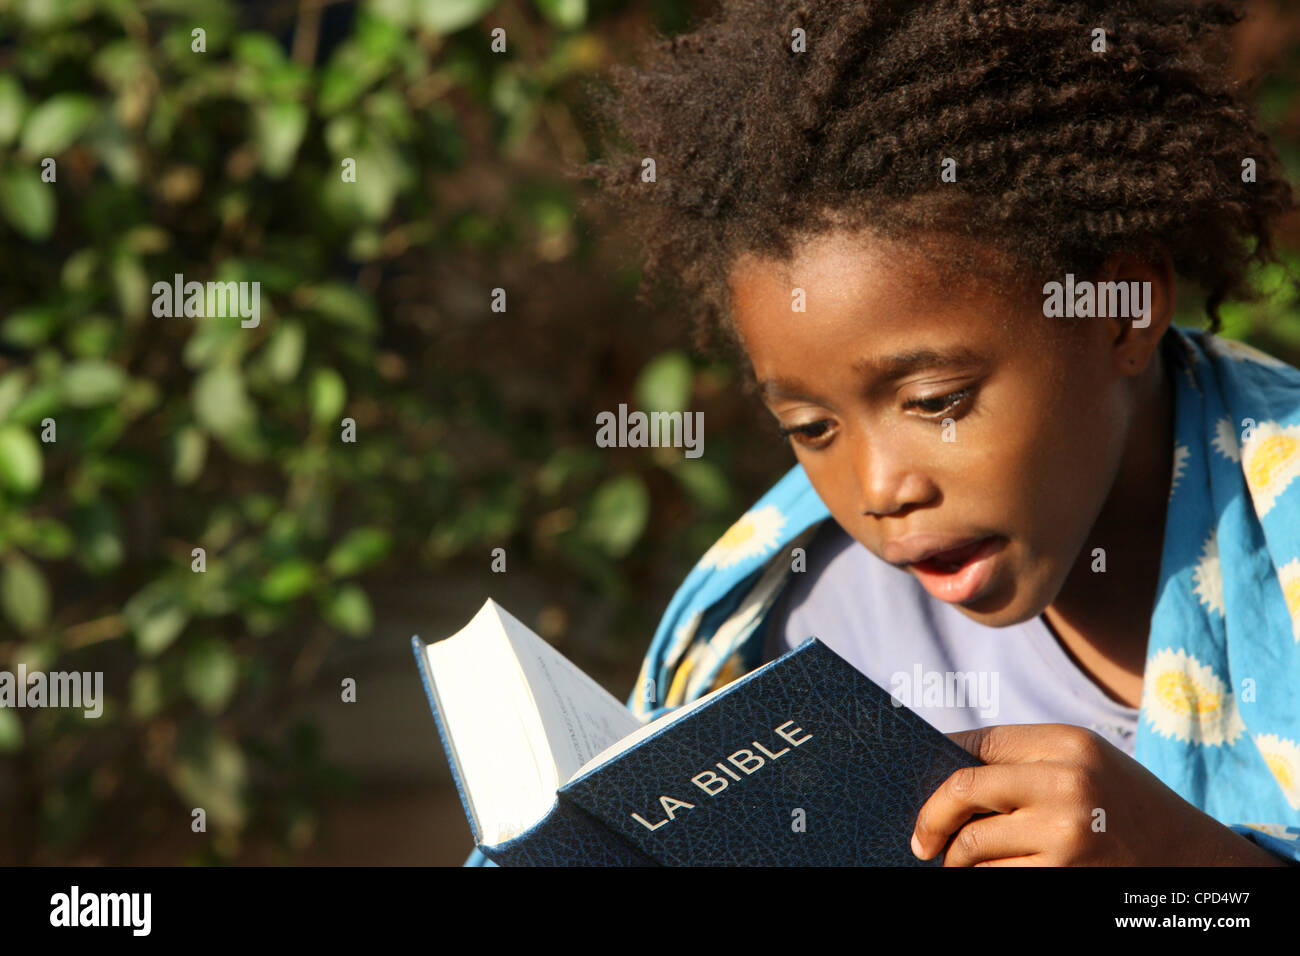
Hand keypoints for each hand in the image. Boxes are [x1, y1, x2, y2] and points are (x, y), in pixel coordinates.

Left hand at [910, 723, 1286, 865]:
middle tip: (920, 839)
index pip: (977, 743)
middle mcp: (1065, 781)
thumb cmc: (1125, 804)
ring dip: (957, 859)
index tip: (918, 778)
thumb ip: (1027, 759)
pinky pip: (997, 876)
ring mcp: (1065, 831)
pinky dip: (985, 878)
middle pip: (963, 789)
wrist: (1191, 859)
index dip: (939, 759)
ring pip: (974, 844)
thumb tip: (945, 765)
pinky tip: (990, 875)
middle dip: (930, 817)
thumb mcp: (1086, 761)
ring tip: (957, 862)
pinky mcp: (1064, 873)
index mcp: (1066, 742)